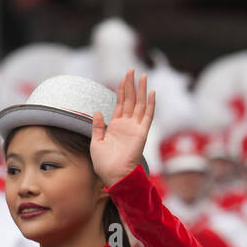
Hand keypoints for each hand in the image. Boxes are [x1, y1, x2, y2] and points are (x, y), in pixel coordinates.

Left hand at [91, 69, 154, 186]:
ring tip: (143, 76)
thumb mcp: (95, 143)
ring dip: (141, 90)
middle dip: (131, 85)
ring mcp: (135, 128)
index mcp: (115, 126)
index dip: (121, 90)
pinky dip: (150, 105)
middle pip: (130, 100)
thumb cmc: (104, 164)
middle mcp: (126, 125)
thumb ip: (97, 127)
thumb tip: (97, 111)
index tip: (124, 77)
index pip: (120, 104)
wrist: (114, 176)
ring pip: (139, 104)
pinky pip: (147, 116)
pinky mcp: (141, 133)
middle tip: (132, 70)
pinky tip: (152, 93)